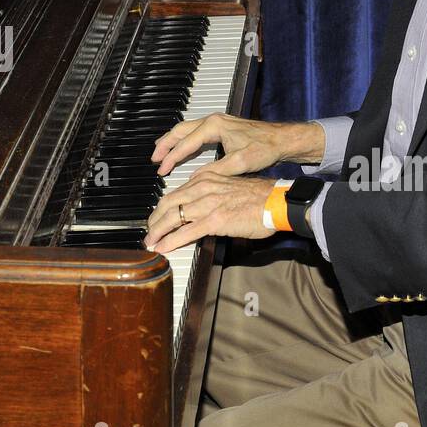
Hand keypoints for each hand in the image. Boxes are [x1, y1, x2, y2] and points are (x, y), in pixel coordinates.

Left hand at [144, 173, 274, 253]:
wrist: (276, 201)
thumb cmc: (261, 197)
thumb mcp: (230, 188)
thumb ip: (213, 194)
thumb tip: (202, 208)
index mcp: (207, 179)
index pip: (176, 192)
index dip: (162, 207)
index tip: (157, 217)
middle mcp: (204, 188)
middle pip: (168, 203)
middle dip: (154, 219)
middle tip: (149, 231)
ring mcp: (208, 204)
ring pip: (173, 217)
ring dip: (157, 231)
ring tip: (151, 241)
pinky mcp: (215, 220)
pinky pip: (186, 231)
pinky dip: (170, 240)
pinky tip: (163, 246)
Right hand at [151, 116, 325, 181]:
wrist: (282, 140)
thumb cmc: (265, 148)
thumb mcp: (240, 162)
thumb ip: (217, 170)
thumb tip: (196, 178)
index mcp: (215, 126)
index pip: (186, 143)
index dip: (172, 158)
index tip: (162, 170)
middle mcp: (213, 120)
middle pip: (180, 130)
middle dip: (165, 144)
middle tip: (154, 159)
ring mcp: (217, 122)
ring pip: (186, 129)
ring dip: (173, 140)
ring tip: (160, 152)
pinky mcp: (222, 127)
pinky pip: (195, 131)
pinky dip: (184, 139)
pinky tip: (181, 148)